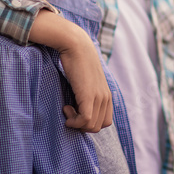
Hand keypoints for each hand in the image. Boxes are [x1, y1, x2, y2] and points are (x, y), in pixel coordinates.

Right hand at [30, 10, 112, 131]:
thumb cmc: (77, 62)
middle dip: (81, 125)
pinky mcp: (89, 95)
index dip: (89, 122)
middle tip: (70, 111)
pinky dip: (74, 121)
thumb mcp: (86, 81)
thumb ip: (88, 93)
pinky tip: (66, 108)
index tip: (76, 111)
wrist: (76, 46)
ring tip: (67, 108)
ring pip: (91, 126)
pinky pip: (85, 120)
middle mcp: (106, 97)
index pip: (105, 122)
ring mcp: (99, 97)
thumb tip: (79, 105)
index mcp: (107, 95)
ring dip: (76, 122)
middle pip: (98, 127)